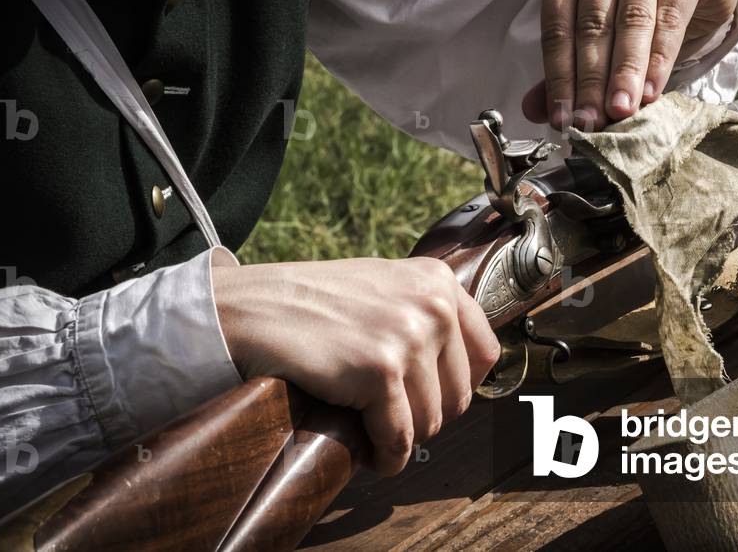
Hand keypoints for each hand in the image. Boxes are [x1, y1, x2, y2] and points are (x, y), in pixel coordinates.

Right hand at [213, 257, 499, 476]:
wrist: (253, 307)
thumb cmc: (313, 302)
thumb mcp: (386, 288)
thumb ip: (426, 315)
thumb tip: (460, 371)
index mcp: (438, 281)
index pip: (484, 354)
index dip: (459, 387)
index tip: (434, 400)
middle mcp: (433, 305)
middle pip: (459, 395)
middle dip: (425, 416)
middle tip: (391, 420)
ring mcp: (409, 336)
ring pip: (430, 421)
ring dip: (402, 438)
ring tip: (376, 432)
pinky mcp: (380, 370)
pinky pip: (399, 437)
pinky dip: (387, 456)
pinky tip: (371, 453)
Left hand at [522, 0, 737, 130]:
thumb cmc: (640, 2)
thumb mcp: (599, 32)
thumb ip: (567, 66)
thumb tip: (533, 110)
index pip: (556, 25)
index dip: (558, 77)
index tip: (562, 119)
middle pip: (592, 23)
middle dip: (590, 80)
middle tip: (591, 122)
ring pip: (631, 20)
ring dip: (624, 73)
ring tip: (620, 111)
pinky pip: (670, 17)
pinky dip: (660, 59)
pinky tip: (652, 92)